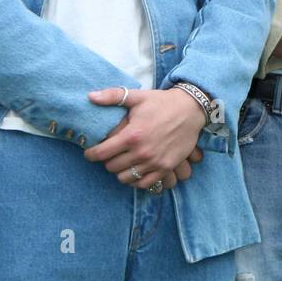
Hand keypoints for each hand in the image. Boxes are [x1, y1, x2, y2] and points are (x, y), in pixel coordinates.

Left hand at [84, 87, 206, 189]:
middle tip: (110, 154)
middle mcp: (142, 151)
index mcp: (132, 135)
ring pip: (125, 177)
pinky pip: (144, 184)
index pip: (101, 153)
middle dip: (107, 161)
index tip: (90, 153)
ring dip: (120, 171)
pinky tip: (136, 170)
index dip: (91, 154)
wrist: (191, 109)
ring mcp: (154, 162)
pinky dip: (136, 180)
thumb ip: (112, 96)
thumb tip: (90, 96)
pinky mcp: (166, 167)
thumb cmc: (162, 102)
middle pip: (111, 167)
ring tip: (122, 162)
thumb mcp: (138, 97)